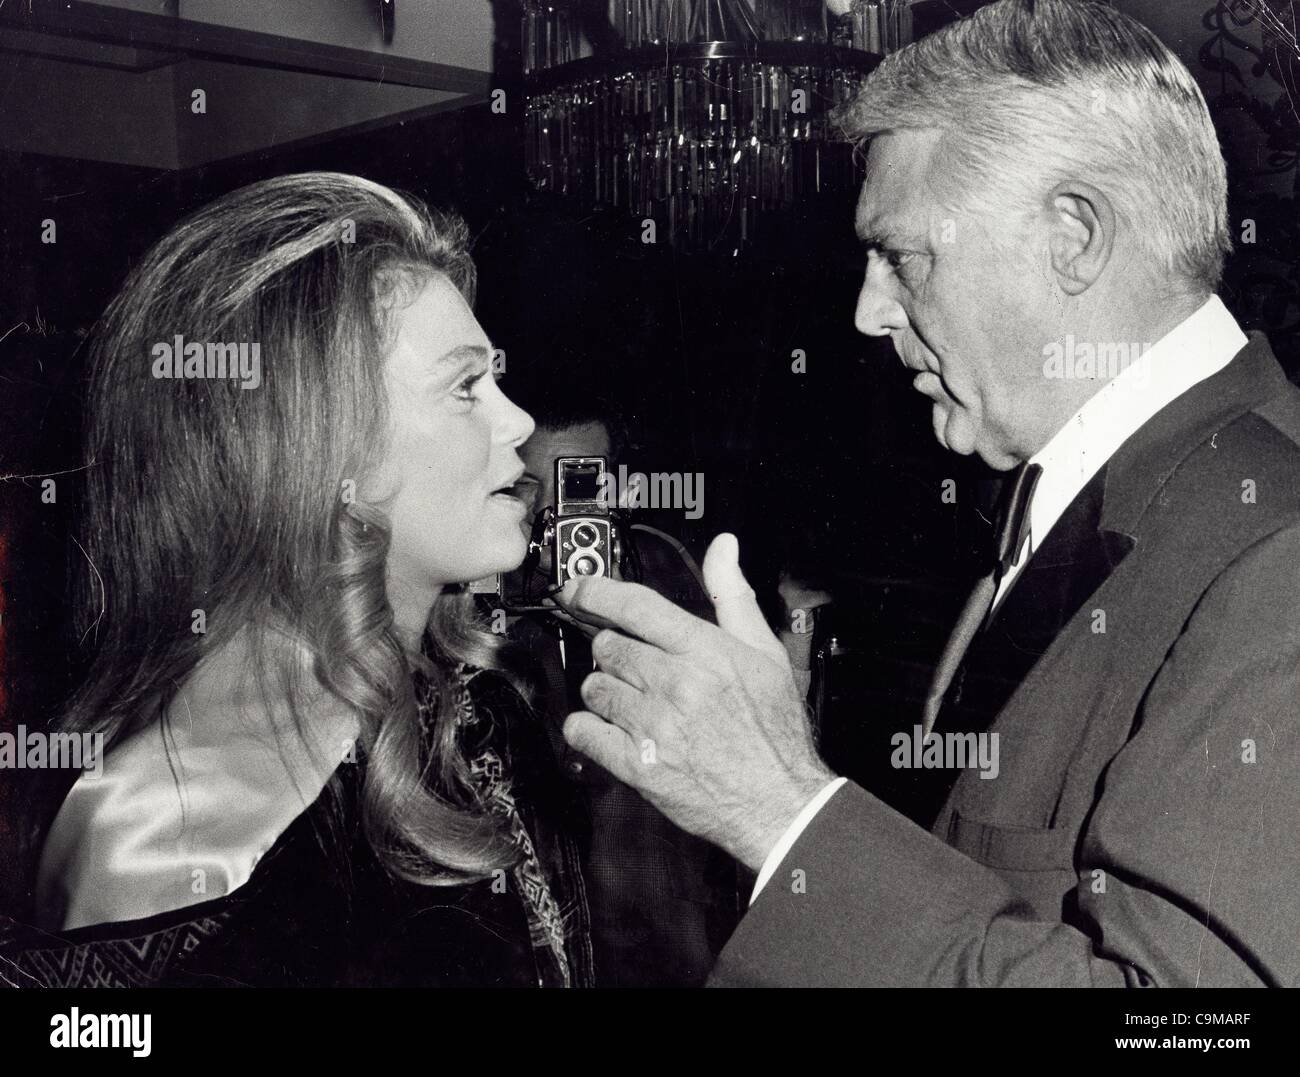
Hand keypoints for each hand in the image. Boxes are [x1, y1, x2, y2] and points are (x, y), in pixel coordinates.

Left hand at [557, 533, 835, 870]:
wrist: (780, 801)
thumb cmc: (774, 729)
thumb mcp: (766, 652)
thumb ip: (734, 595)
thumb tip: (723, 547)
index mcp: (705, 650)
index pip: (635, 606)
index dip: (597, 592)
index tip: (578, 590)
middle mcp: (676, 683)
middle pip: (608, 646)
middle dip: (614, 652)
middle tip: (634, 668)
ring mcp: (654, 725)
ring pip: (594, 687)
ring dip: (604, 691)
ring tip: (632, 702)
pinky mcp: (639, 766)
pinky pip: (584, 732)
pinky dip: (587, 728)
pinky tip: (608, 730)